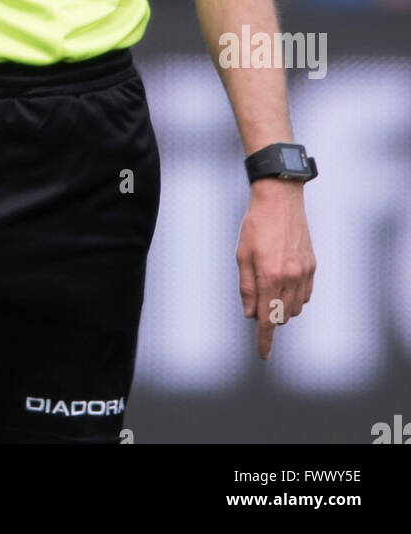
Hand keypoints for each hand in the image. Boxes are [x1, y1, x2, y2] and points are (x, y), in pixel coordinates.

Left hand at [236, 178, 315, 358]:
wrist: (280, 199)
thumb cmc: (256, 225)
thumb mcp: (242, 254)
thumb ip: (246, 287)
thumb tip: (249, 314)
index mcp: (269, 276)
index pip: (267, 319)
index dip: (264, 340)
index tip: (263, 355)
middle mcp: (290, 278)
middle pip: (281, 316)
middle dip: (269, 317)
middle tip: (256, 299)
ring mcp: (304, 272)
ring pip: (295, 309)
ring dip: (282, 308)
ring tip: (269, 287)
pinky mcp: (312, 266)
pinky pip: (306, 295)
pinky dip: (295, 297)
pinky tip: (284, 283)